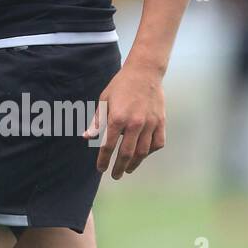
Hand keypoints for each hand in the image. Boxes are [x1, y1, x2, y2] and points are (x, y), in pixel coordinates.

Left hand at [83, 63, 165, 178]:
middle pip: (126, 153)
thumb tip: (87, 137)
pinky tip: (144, 154)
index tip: (100, 169)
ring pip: (143, 151)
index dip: (103, 160)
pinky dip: (150, 151)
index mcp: (117, 118)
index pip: (108, 146)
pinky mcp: (161, 122)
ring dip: (135, 163)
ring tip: (128, 169)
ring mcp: (150, 123)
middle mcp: (135, 123)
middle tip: (115, 175)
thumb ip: (97, 121)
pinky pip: (158, 143)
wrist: (145, 72)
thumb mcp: (104, 100)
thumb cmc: (121, 85)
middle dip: (119, 167)